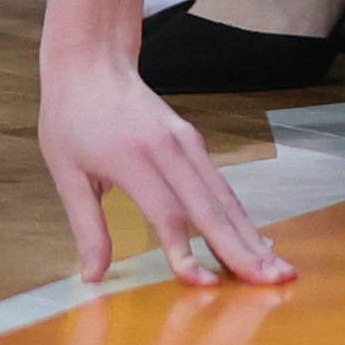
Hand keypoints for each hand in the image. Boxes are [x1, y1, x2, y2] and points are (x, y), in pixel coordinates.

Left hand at [39, 54, 293, 288]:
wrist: (91, 59)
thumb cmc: (72, 116)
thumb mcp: (65, 171)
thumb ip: (86, 226)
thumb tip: (92, 276)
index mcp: (131, 158)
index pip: (165, 212)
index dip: (184, 251)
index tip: (203, 285)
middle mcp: (167, 148)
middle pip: (209, 206)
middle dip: (241, 249)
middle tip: (272, 284)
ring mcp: (185, 141)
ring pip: (224, 196)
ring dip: (252, 235)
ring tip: (278, 271)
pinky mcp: (193, 140)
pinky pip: (221, 184)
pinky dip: (241, 215)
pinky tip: (258, 242)